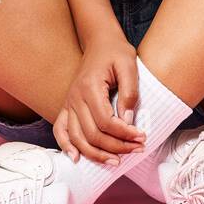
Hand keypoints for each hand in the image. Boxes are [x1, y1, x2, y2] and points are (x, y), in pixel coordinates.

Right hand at [53, 29, 146, 164]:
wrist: (100, 42)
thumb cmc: (116, 52)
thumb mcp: (129, 65)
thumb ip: (129, 92)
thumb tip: (127, 121)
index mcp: (90, 87)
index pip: (106, 121)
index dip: (124, 133)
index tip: (142, 137)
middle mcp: (75, 98)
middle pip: (92, 134)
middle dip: (116, 146)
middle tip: (137, 149)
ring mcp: (69, 103)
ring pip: (77, 138)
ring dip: (96, 154)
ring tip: (116, 161)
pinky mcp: (67, 106)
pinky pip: (61, 130)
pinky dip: (66, 146)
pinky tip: (76, 158)